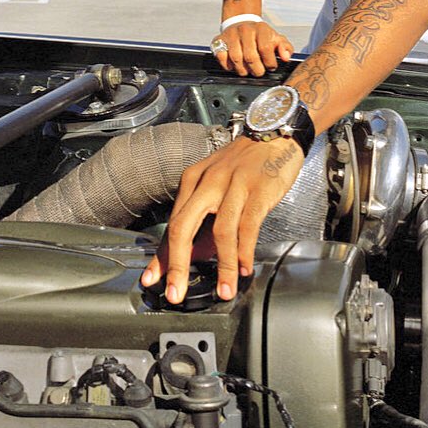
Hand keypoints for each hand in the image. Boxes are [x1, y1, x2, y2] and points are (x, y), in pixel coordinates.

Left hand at [140, 135, 303, 301]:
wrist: (274, 133)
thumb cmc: (246, 163)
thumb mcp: (218, 184)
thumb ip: (205, 219)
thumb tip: (195, 256)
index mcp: (193, 180)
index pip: (173, 224)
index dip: (161, 256)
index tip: (152, 280)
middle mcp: (209, 181)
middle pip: (184, 227)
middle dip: (177, 265)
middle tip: (175, 294)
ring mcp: (234, 184)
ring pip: (220, 231)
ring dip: (221, 267)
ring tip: (224, 290)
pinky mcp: (258, 189)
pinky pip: (248, 226)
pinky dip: (245, 251)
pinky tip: (244, 268)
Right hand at [211, 20, 293, 76]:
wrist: (242, 24)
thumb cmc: (260, 36)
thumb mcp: (276, 39)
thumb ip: (285, 48)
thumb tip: (286, 57)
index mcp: (261, 28)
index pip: (265, 48)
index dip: (269, 62)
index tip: (271, 66)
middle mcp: (245, 30)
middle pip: (250, 56)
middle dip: (257, 70)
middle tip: (259, 71)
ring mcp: (231, 35)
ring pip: (236, 59)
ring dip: (243, 70)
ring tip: (248, 70)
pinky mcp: (219, 40)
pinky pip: (221, 57)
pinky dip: (228, 66)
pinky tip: (235, 65)